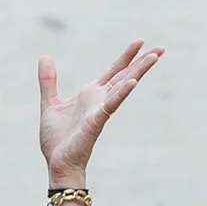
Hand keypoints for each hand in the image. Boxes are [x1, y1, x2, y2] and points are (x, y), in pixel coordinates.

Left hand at [38, 38, 160, 183]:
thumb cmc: (57, 140)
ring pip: (123, 87)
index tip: (140, 41)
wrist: (57, 164)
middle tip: (160, 48)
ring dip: (138, 72)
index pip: (113, 71)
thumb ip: (48, 81)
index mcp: (91, 95)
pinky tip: (132, 82)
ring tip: (154, 58)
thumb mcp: (49, 103)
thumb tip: (45, 56)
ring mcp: (100, 111)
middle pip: (124, 76)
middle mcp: (100, 100)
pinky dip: (121, 94)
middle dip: (142, 62)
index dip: (126, 56)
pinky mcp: (95, 122)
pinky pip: (110, 105)